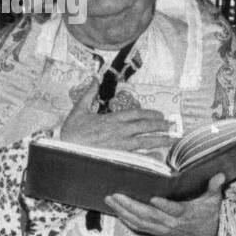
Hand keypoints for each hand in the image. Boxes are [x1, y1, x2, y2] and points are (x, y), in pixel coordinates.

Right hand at [59, 81, 175, 153]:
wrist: (64, 149)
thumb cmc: (71, 131)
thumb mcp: (79, 109)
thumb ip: (89, 94)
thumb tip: (94, 79)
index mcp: (111, 119)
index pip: (136, 114)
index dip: (150, 114)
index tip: (160, 115)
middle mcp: (119, 131)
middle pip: (144, 127)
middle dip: (160, 126)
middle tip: (171, 125)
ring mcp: (119, 145)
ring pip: (144, 141)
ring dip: (159, 139)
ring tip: (171, 139)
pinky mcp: (117, 156)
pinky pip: (137, 155)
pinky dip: (149, 155)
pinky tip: (158, 155)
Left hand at [106, 173, 225, 235]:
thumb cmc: (208, 214)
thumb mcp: (214, 201)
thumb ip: (214, 187)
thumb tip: (220, 175)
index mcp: (186, 214)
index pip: (175, 210)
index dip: (165, 206)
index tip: (154, 198)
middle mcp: (171, 223)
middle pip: (149, 216)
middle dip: (131, 206)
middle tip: (116, 194)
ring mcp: (162, 228)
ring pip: (140, 222)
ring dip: (123, 211)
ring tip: (110, 199)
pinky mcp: (156, 231)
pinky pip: (138, 227)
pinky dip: (126, 219)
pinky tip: (115, 210)